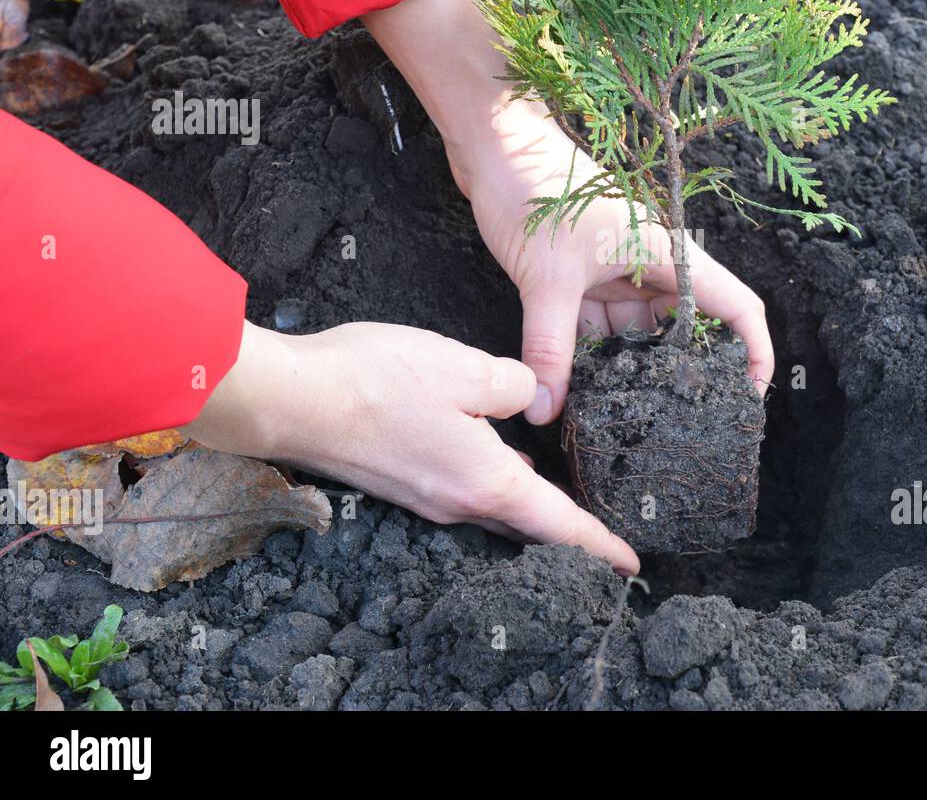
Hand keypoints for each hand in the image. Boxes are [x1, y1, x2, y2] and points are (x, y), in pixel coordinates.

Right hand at [182, 320, 639, 573]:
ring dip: (528, 503)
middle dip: (567, 528)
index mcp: (486, 480)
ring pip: (493, 504)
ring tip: (558, 492)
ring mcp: (425, 496)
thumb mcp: (464, 368)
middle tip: (602, 529)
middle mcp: (458, 501)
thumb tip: (534, 401)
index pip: (558, 522)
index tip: (631, 564)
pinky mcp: (401, 481)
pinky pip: (463, 489)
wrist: (290, 399)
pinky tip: (497, 455)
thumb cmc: (377, 380)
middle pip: (528, 522)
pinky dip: (492, 482)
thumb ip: (514, 386)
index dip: (599, 544)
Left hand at [460, 98, 774, 423]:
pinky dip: (588, 356)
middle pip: (684, 329)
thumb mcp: (547, 279)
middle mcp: (652, 266)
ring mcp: (617, 272)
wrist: (493, 146)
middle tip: (674, 422)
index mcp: (669, 256)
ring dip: (625, 369)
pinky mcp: (581, 277)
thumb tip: (547, 410)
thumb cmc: (535, 191)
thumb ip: (550, 348)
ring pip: (635, 334)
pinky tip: (573, 388)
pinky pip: (597, 328)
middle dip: (679, 373)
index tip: (749, 397)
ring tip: (618, 415)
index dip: (754, 352)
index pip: (736, 307)